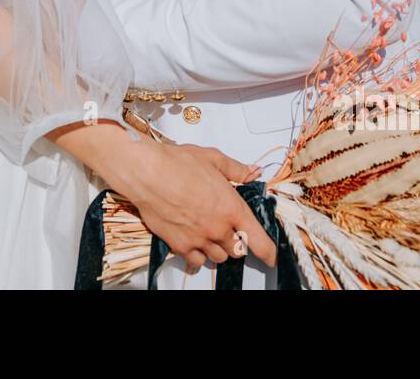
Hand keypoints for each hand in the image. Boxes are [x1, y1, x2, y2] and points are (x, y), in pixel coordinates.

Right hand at [104, 137, 277, 273]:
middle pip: (238, 250)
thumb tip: (253, 172)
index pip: (259, 240)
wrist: (147, 174)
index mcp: (232, 208)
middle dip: (237, 241)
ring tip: (211, 235)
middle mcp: (218, 229)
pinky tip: (195, 245)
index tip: (272, 257)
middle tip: (229, 229)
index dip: (269, 252)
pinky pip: (196, 261)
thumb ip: (236, 170)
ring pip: (218, 257)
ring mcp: (199, 240)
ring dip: (219, 249)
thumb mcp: (213, 159)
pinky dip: (199, 256)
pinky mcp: (179, 245)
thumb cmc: (177, 164)